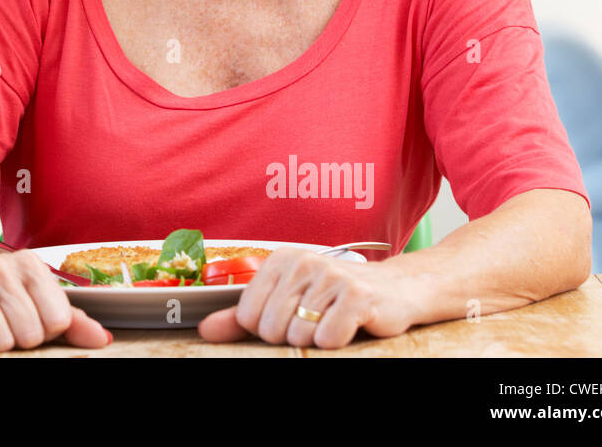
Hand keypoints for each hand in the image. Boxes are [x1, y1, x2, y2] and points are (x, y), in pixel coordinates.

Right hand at [0, 251, 111, 352]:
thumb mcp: (35, 304)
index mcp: (30, 264)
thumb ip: (71, 322)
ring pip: (0, 341)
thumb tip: (102, 339)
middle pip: (30, 334)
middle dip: (18, 340)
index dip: (44, 331)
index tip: (28, 319)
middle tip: (3, 324)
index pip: (57, 320)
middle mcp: (0, 266)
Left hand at [196, 248, 420, 348]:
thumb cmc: (336, 297)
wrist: (396, 290)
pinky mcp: (358, 296)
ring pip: (299, 336)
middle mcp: (303, 262)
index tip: (291, 316)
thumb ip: (244, 317)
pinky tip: (350, 325)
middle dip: (293, 335)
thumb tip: (205, 330)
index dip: (267, 328)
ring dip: (318, 339)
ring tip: (335, 321)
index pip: (247, 315)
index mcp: (280, 260)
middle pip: (272, 329)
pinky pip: (328, 338)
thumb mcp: (288, 300)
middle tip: (318, 320)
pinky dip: (338, 342)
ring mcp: (331, 277)